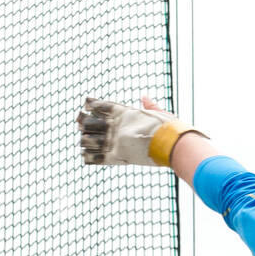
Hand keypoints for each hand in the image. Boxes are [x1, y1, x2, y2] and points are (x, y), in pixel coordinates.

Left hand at [76, 96, 197, 166]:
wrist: (174, 145)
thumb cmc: (170, 128)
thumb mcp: (160, 113)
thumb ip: (149, 106)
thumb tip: (144, 96)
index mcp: (125, 113)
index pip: (102, 105)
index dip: (92, 104)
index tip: (86, 104)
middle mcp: (117, 126)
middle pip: (90, 122)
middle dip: (84, 122)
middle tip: (79, 123)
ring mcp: (115, 142)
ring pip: (88, 140)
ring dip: (85, 140)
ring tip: (83, 140)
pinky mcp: (117, 157)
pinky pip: (95, 158)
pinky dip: (88, 157)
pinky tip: (85, 155)